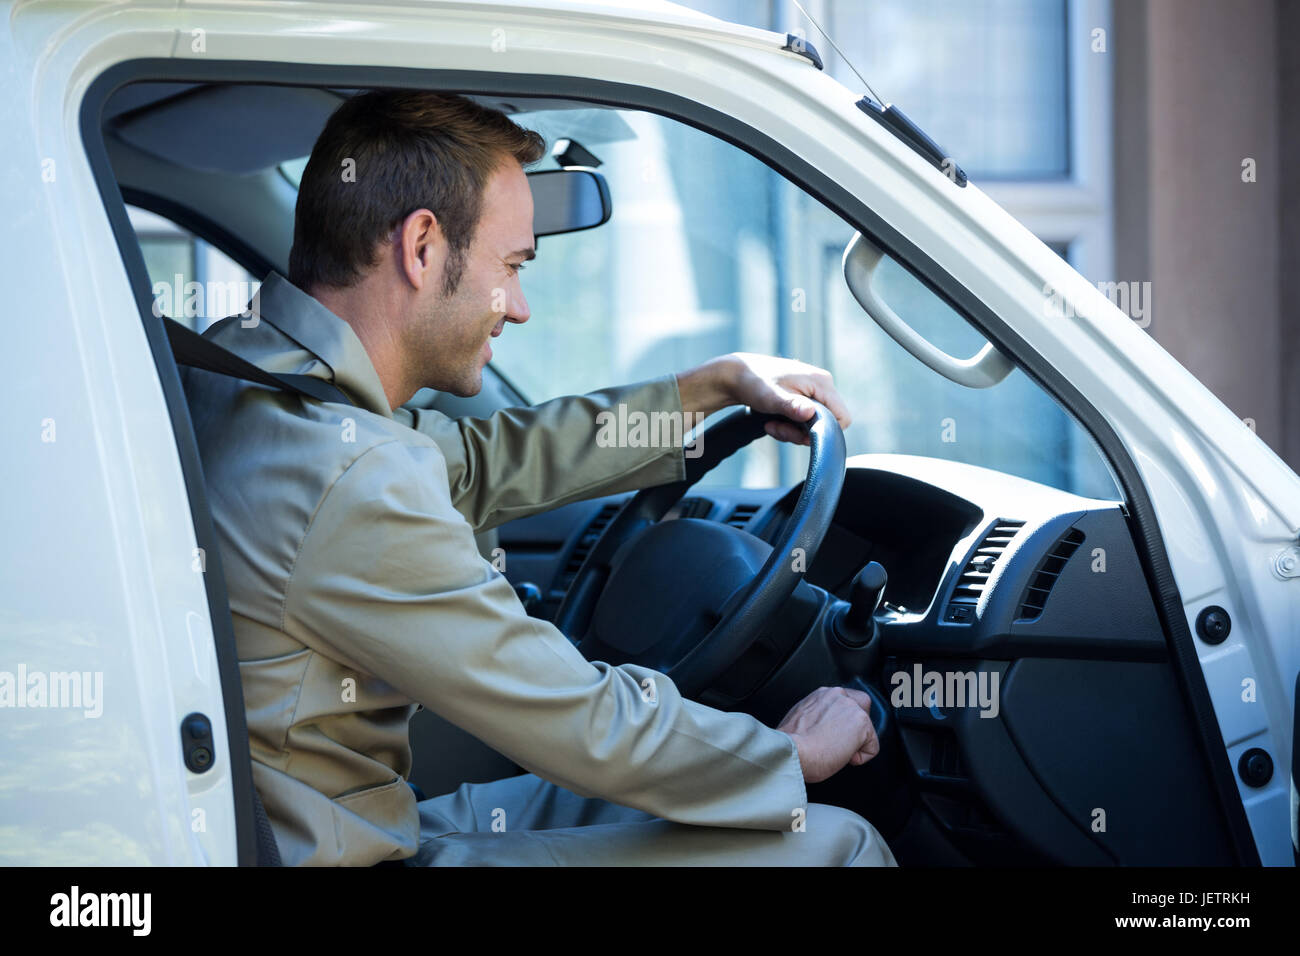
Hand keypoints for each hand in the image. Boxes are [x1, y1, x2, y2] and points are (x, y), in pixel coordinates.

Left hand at [675, 353, 851, 444]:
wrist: (736, 376)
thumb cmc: (754, 383)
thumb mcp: (772, 398)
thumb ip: (792, 407)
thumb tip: (811, 413)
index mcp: (821, 382)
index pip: (842, 417)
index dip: (824, 431)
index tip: (798, 432)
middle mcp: (821, 385)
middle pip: (826, 423)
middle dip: (801, 433)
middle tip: (778, 428)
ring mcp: (812, 390)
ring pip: (813, 424)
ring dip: (792, 431)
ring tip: (772, 424)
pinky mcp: (802, 396)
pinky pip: (803, 420)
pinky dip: (788, 425)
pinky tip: (772, 420)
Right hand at [776, 686, 879, 783]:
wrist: (790, 752)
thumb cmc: (791, 745)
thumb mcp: (800, 722)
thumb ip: (816, 718)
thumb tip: (821, 730)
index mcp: (821, 694)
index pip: (844, 702)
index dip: (842, 721)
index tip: (831, 734)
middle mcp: (837, 694)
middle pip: (862, 707)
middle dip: (856, 726)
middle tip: (839, 743)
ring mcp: (850, 707)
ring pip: (867, 727)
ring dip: (856, 743)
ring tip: (836, 752)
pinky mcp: (861, 722)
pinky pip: (872, 747)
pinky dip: (862, 757)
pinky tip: (843, 758)